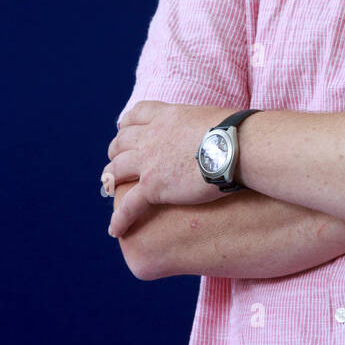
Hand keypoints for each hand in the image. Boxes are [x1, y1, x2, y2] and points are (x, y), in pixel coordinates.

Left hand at [102, 101, 236, 236]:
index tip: (125, 130)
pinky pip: (128, 205)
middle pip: (121, 142)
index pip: (137, 114)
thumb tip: (216, 131)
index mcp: (167, 116)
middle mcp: (152, 136)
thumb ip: (201, 124)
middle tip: (116, 161)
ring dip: (110, 179)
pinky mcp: (153, 186)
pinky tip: (115, 230)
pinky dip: (119, 218)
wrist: (236, 147)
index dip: (127, 124)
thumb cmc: (236, 132)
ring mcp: (149, 161)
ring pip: (116, 170)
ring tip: (108, 188)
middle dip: (116, 151)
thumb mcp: (211, 116)